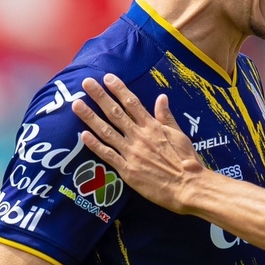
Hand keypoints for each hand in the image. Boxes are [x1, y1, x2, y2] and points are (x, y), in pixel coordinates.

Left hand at [72, 73, 201, 213]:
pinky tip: (83, 135)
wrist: (188, 186)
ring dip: (90, 117)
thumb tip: (161, 98)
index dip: (119, 89)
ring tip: (77, 105)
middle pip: (115, 113)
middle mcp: (139, 137)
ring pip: (106, 131)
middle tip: (86, 83)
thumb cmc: (187, 161)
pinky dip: (95, 145)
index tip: (107, 78)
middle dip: (100, 96)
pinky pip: (107, 155)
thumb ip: (167, 117)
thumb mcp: (180, 135)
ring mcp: (131, 153)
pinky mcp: (127, 170)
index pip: (133, 103)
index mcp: (153, 127)